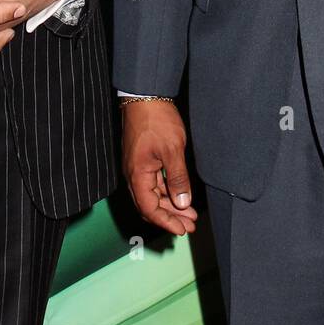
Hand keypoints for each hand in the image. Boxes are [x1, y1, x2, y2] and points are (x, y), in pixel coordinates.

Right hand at [121, 99, 197, 236]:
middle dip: (170, 217)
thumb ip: (177, 178)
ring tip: (189, 214)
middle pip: (149, 205)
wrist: (145, 95)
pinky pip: (153, 183)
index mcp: (137, 174)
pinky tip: (180, 195)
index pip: (149, 208)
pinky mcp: (142, 160)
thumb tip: (182, 203)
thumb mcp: (172, 150)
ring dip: (170, 206)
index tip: (182, 229)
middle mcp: (134, 174)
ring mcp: (137, 167)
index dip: (166, 221)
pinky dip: (167, 192)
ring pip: (152, 195)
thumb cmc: (156, 120)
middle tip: (189, 225)